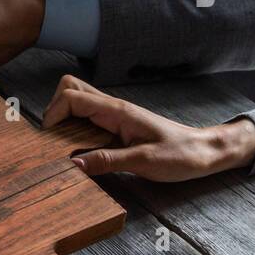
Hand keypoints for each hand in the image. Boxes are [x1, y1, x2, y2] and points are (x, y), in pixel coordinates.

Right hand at [43, 75, 254, 180]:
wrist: (206, 152)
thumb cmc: (181, 155)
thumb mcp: (144, 162)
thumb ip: (107, 161)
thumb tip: (72, 165)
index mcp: (117, 112)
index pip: (71, 97)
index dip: (52, 114)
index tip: (48, 140)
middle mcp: (112, 108)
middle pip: (70, 89)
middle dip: (53, 110)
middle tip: (51, 139)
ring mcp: (114, 116)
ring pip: (77, 101)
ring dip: (62, 117)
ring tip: (60, 145)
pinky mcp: (117, 126)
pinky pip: (86, 117)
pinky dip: (73, 126)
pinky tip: (76, 149)